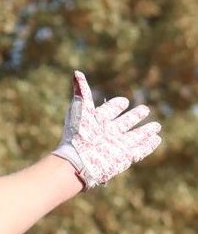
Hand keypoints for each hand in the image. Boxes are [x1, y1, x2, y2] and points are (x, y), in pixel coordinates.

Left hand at [52, 70, 161, 189]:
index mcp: (97, 121)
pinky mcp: (124, 158)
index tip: (123, 102)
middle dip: (135, 116)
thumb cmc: (78, 134)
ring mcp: (117, 146)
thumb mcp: (80, 109)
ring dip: (145, 131)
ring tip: (156, 126)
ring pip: (134, 136)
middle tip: (144, 109)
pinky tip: (156, 139)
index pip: (109, 110)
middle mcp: (108, 133)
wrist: (79, 161)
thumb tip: (76, 73)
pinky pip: (139, 151)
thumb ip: (82, 92)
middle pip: (125, 123)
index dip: (116, 106)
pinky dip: (148, 145)